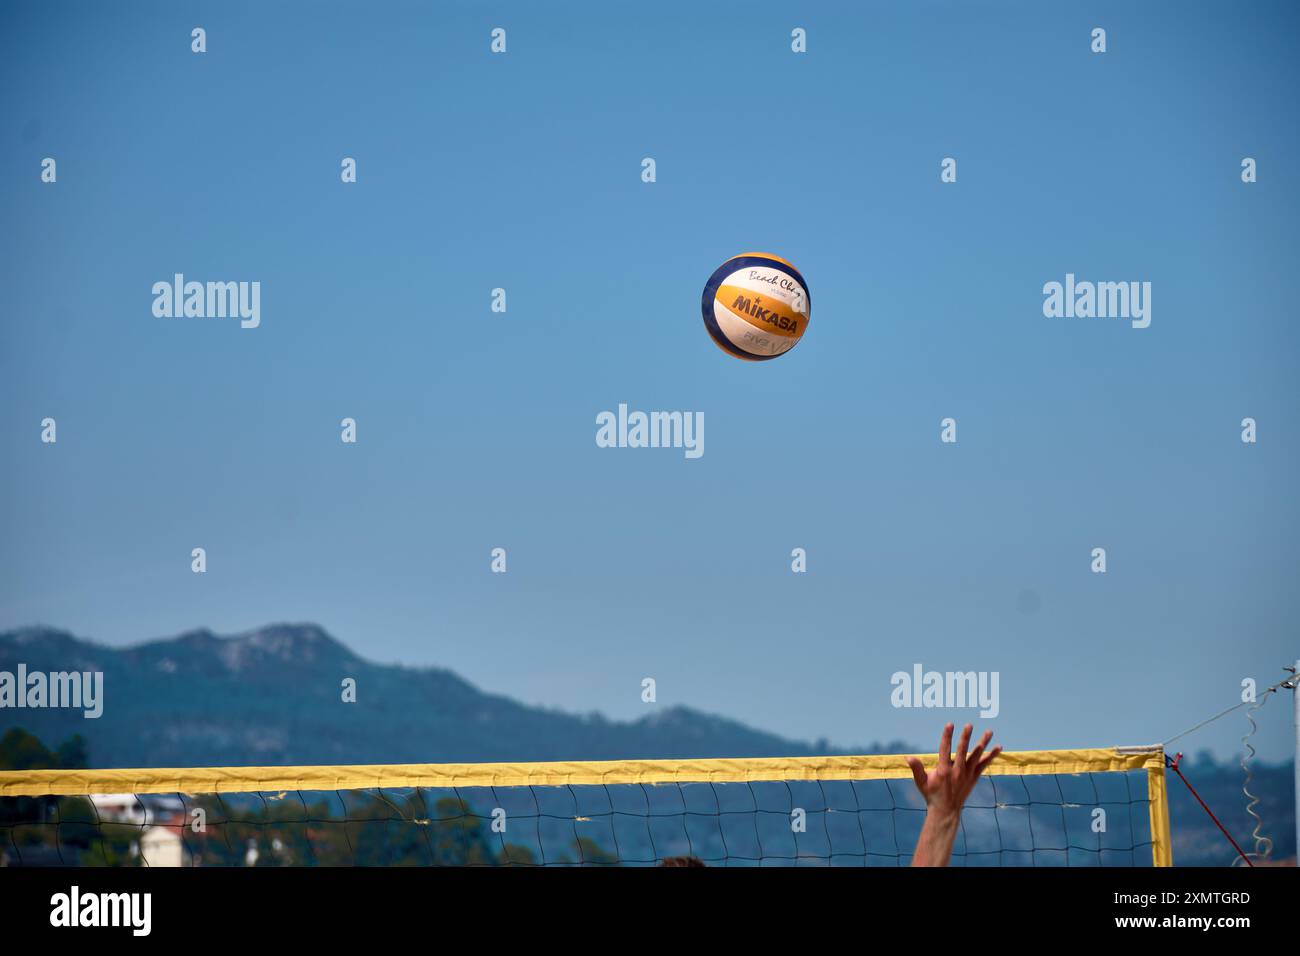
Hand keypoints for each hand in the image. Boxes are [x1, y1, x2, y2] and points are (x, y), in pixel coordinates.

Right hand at [907, 723, 1000, 865]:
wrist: (946, 810)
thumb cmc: (931, 794)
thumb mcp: (921, 782)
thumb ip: (916, 768)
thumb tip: (907, 757)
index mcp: (943, 770)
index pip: (945, 749)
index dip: (947, 736)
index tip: (950, 725)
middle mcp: (957, 771)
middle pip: (962, 750)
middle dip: (965, 737)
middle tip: (969, 725)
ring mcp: (967, 774)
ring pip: (976, 756)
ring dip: (983, 743)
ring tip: (989, 731)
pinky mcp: (974, 777)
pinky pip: (984, 764)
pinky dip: (991, 756)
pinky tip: (998, 747)